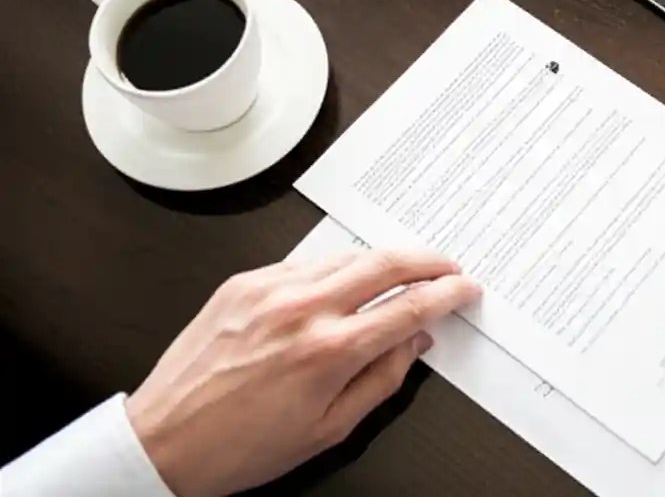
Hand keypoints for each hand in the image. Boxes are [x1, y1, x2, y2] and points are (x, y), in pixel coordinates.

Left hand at [125, 250, 481, 496]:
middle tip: (447, 267)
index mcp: (330, 352)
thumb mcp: (330, 429)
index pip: (411, 306)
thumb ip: (382, 379)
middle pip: (386, 262)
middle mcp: (302, 311)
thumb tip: (413, 342)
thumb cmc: (240, 446)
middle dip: (428, 260)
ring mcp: (270, 290)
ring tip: (400, 273)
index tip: (463, 290)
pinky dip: (334, 267)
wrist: (164, 440)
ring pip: (347, 254)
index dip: (448, 294)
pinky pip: (305, 262)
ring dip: (382, 259)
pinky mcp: (244, 282)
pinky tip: (343, 282)